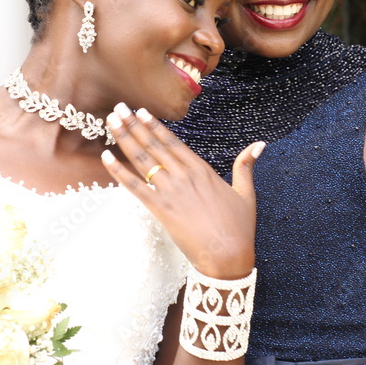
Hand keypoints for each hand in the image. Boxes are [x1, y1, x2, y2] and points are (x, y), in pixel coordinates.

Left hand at [101, 102, 264, 279]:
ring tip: (111, 122)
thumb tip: (259, 144)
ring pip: (142, 160)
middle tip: (118, 108)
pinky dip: (118, 171)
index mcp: (202, 170)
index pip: (173, 142)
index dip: (155, 126)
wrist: (228, 256)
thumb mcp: (245, 193)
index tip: (141, 112)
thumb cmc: (239, 228)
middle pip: (154, 145)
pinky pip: (134, 186)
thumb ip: (245, 166)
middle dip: (134, 125)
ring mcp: (171, 192)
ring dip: (124, 139)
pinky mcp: (161, 209)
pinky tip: (106, 157)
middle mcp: (184, 176)